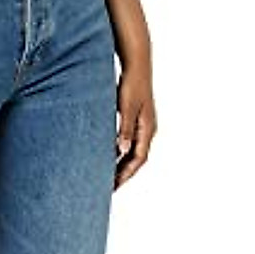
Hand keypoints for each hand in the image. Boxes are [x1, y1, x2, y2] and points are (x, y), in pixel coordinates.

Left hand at [114, 65, 155, 189]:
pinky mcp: (136, 120)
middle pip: (137, 159)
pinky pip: (130, 142)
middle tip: (108, 187)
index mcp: (147, 129)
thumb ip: (125, 129)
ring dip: (122, 164)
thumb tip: (122, 151)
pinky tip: (108, 156)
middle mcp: (148, 130)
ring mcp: (143, 125)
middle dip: (124, 174)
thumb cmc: (132, 84)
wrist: (137, 66)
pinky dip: (120, 152)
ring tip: (107, 176)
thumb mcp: (126, 107)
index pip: (138, 159)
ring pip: (133, 152)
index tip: (113, 186)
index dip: (126, 174)